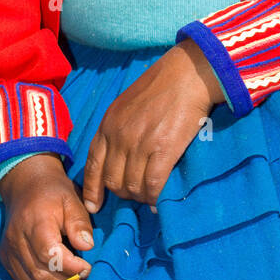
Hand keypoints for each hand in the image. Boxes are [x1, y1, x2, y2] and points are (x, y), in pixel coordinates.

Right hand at [0, 154, 93, 279]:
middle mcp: (16, 239)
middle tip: (85, 279)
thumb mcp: (72, 199)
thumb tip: (87, 246)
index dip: (70, 268)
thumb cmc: (53, 193)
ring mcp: (8, 251)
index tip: (88, 269)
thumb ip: (79, 223)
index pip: (49, 254)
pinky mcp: (6, 259)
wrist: (26, 186)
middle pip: (41, 273)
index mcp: (35, 221)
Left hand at [82, 39, 222, 211]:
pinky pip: (153, 184)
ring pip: (132, 186)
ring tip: (149, 197)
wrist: (186, 74)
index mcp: (108, 125)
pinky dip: (155, 197)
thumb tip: (117, 156)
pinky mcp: (163, 149)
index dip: (92, 190)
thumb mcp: (126, 105)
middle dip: (122, 194)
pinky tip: (159, 201)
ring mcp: (140, 144)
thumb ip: (117, 129)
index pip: (93, 165)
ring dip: (140, 197)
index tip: (93, 205)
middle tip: (135, 195)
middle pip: (112, 181)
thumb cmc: (159, 87)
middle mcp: (119, 136)